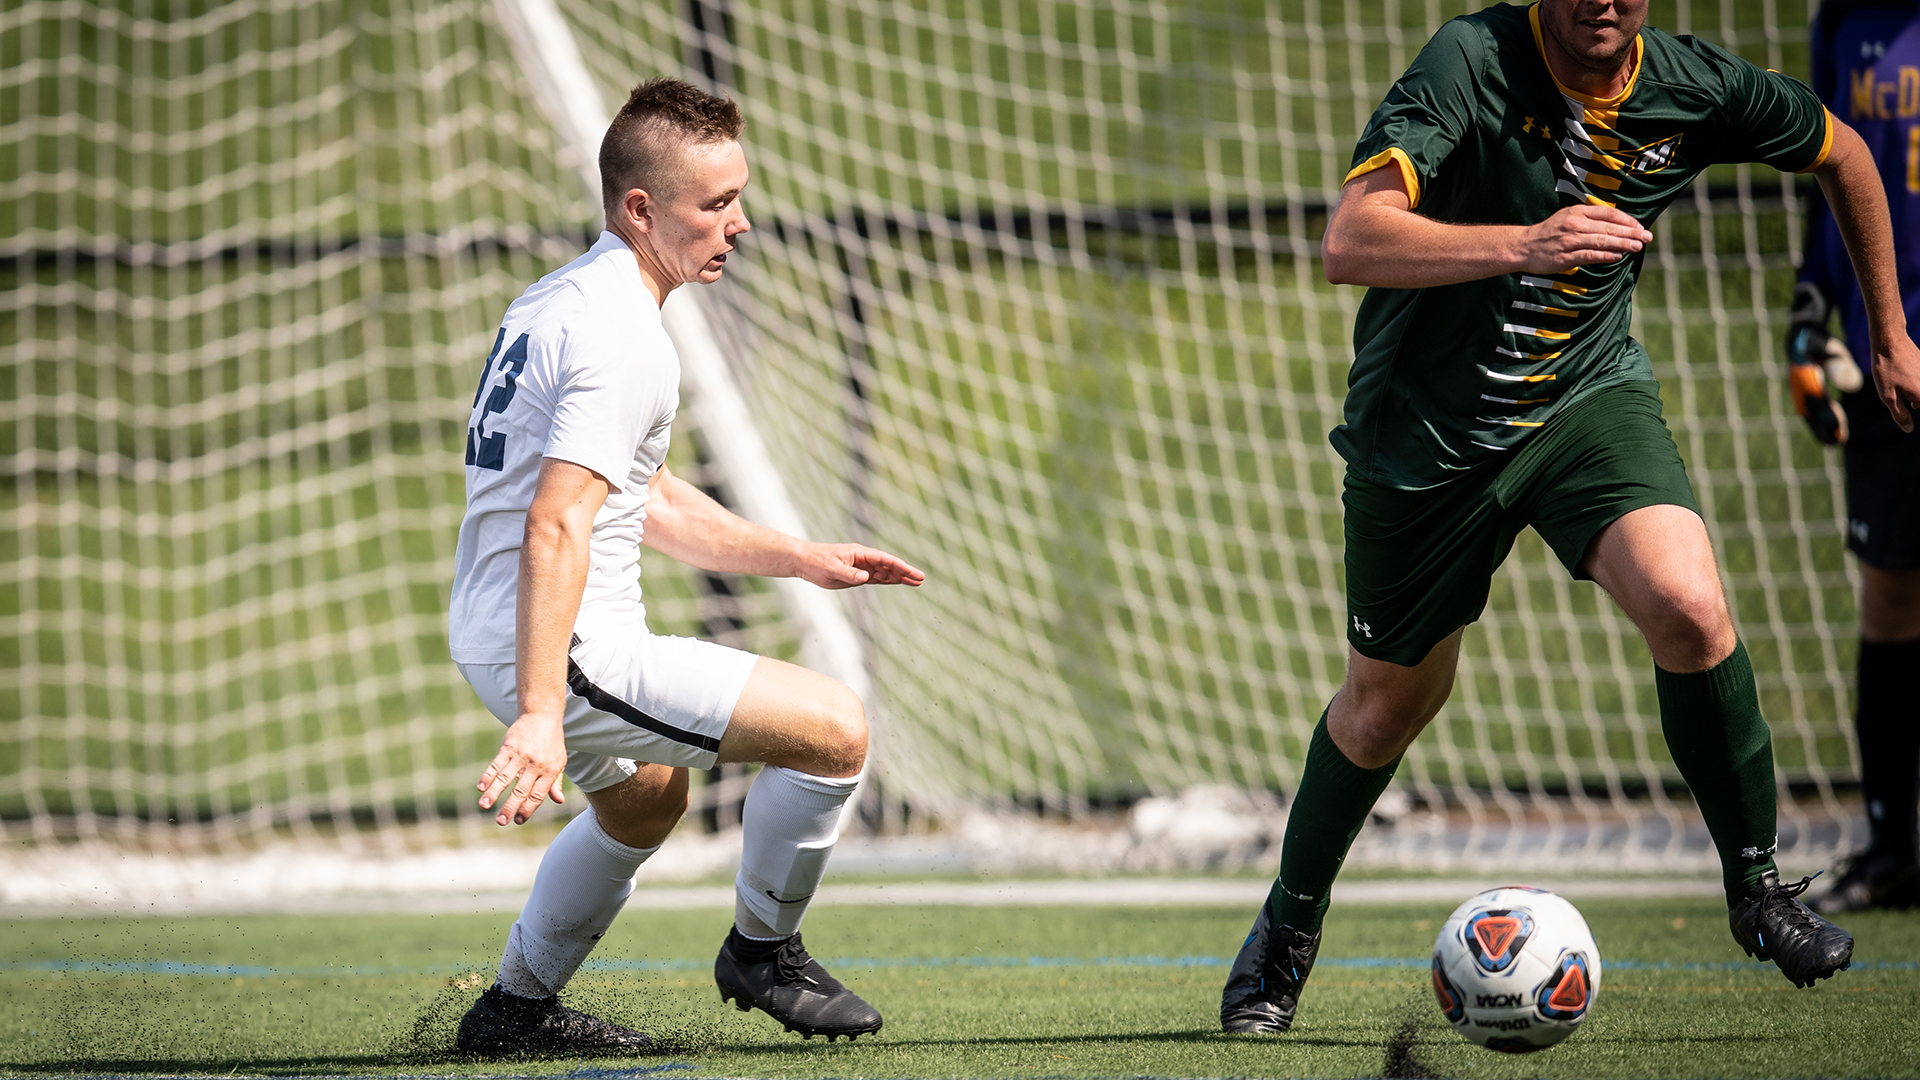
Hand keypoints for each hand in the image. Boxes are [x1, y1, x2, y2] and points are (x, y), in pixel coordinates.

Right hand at [477, 711, 568, 825]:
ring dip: (494, 793)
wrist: (542, 715)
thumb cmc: (551, 742)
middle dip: (510, 807)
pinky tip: (481, 787)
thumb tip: (559, 801)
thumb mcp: (559, 761)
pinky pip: (496, 763)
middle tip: (501, 821)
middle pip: (521, 789)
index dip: (528, 808)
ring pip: (505, 778)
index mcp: (550, 770)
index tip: (518, 820)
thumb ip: (556, 782)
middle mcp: (535, 764)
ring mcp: (521, 755)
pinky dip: (488, 775)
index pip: (538, 794)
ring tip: (484, 806)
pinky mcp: (508, 747)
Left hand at [793, 542, 926, 589]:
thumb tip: (866, 577)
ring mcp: (861, 567)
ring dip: (899, 577)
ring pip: (884, 573)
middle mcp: (863, 559)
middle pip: (888, 566)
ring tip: (916, 582)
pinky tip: (899, 582)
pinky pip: (876, 578)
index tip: (911, 572)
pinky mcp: (856, 576)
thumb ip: (849, 574)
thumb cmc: (816, 562)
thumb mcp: (832, 568)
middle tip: (921, 578)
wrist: (804, 562)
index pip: (884, 560)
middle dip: (905, 572)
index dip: (899, 566)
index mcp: (860, 553)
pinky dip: (888, 581)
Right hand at [1518, 204, 1651, 273]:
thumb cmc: (1549, 233)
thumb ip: (1590, 218)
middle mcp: (1575, 223)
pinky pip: (1590, 255)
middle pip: (1609, 227)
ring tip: (1638, 247)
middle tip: (1647, 237)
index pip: (1608, 213)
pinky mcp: (1565, 257)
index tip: (1640, 227)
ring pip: (1602, 241)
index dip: (1627, 220)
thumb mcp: (1568, 217)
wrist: (1523, 246)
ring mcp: (1570, 240)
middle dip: (1631, 232)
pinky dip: (1606, 255)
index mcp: (1578, 211)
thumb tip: (1616, 225)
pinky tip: (1618, 256)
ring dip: (1623, 244)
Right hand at [1786, 282, 1856, 444]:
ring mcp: (1797, 391)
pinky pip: (1807, 409)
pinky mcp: (1799, 392)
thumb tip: (1852, 386)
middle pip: (1812, 412)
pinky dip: (1815, 421)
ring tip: (1831, 440)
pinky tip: (1825, 429)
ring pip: (1808, 413)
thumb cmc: (1819, 343)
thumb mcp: (1831, 351)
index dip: (1828, 419)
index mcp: (1805, 379)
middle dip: (1823, 428)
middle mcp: (1799, 388)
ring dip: (1819, 427)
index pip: (1819, 404)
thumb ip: (1840, 366)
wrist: (1800, 336)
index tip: (1838, 431)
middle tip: (1836, 441)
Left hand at [1870, 330, 1919, 433]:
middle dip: (1908, 400)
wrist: (1890, 341)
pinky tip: (1900, 369)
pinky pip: (1917, 380)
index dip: (1909, 406)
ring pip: (1917, 390)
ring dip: (1908, 390)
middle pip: (1918, 401)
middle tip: (1895, 383)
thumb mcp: (1888, 396)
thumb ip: (1900, 414)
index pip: (1918, 408)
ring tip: (1896, 377)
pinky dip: (1910, 379)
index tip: (1903, 401)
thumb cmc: (1886, 369)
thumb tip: (1908, 429)